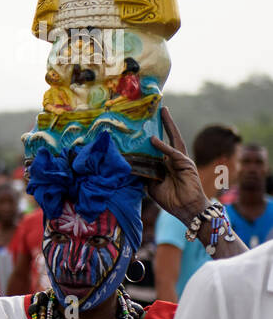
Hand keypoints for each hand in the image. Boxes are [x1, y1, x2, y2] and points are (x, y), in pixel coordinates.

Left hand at [147, 107, 207, 221]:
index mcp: (167, 164)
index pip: (160, 146)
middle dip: (166, 123)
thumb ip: (144, 173)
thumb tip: (131, 165)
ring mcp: (181, 160)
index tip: (147, 123)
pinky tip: (154, 140)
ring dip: (168, 125)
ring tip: (163, 112)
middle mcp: (175, 159)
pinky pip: (173, 153)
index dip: (154, 135)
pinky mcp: (186, 164)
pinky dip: (163, 146)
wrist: (186, 209)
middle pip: (169, 137)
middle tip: (159, 109)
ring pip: (174, 139)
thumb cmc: (171, 199)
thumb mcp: (151, 185)